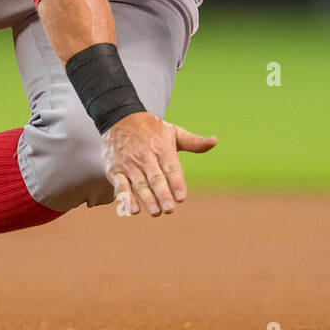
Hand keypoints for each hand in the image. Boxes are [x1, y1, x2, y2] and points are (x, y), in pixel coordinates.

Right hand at [101, 112, 217, 216]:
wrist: (118, 117)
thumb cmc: (151, 129)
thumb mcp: (173, 131)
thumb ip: (193, 142)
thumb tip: (215, 141)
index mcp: (162, 147)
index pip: (170, 167)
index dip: (176, 182)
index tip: (181, 197)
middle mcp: (145, 156)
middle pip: (155, 177)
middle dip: (162, 194)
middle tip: (169, 209)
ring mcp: (129, 164)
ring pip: (139, 183)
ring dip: (146, 198)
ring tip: (155, 212)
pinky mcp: (114, 170)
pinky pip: (120, 185)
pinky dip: (125, 197)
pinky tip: (132, 209)